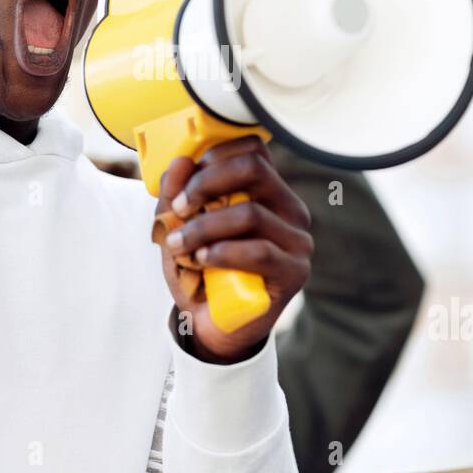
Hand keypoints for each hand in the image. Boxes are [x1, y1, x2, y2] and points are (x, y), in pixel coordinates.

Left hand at [156, 136, 311, 362]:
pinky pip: (260, 252)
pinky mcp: (294, 272)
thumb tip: (179, 162)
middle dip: (206, 184)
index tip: (185, 180)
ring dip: (204, 227)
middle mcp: (288, 208)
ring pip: (251, 212)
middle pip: (254, 168)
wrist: (212, 325)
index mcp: (266, 190)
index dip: (214, 155)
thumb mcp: (178, 228)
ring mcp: (297, 240)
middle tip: (179, 208)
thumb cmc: (201, 270)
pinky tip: (203, 259)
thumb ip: (175, 195)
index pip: (253, 147)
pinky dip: (223, 252)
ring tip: (179, 245)